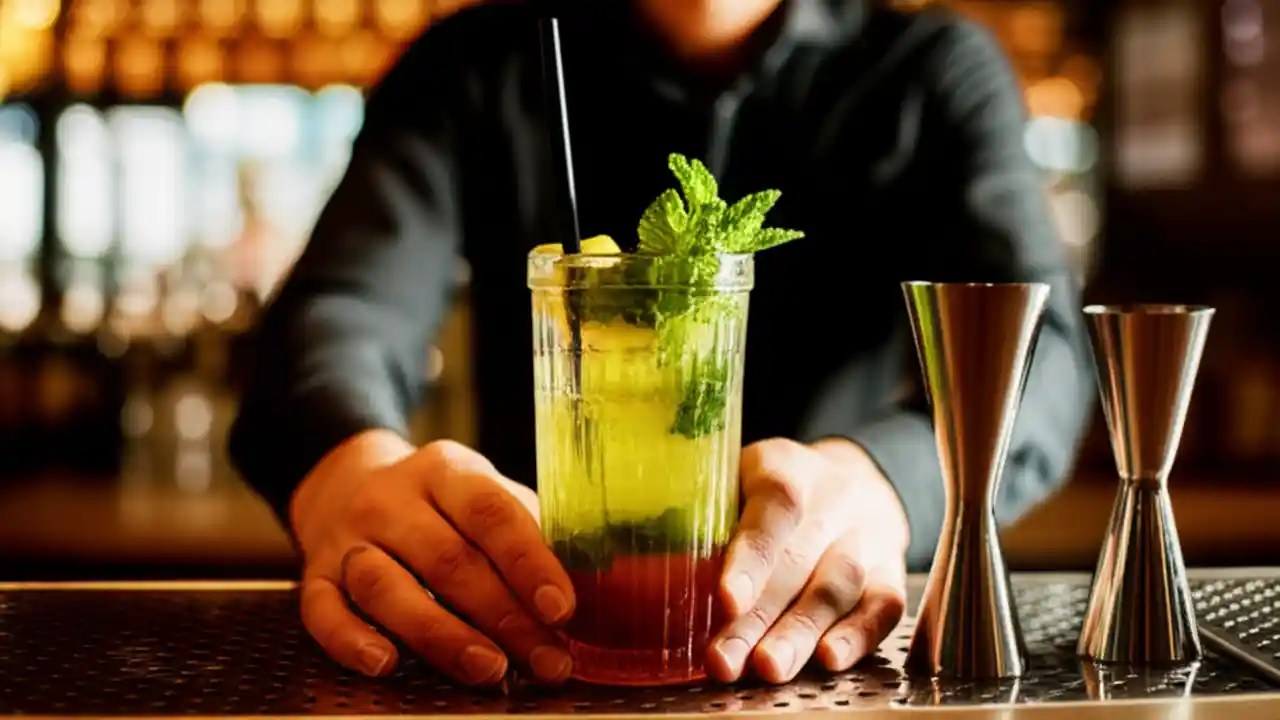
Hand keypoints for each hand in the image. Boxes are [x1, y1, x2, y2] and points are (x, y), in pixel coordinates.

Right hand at [289, 430, 575, 684]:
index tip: (562, 608)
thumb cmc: (440, 503)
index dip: (529, 562)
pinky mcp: (313, 574)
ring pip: (386, 586)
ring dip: (439, 635)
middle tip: (545, 659)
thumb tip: (600, 576)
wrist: (346, 482)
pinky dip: (351, 640)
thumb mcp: (485, 493)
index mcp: (446, 470)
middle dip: (503, 617)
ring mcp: (348, 537)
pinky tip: (386, 664)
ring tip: (488, 670)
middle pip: (447, 560)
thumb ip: (532, 529)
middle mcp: (391, 498)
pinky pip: (323, 610)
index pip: (490, 512)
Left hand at [708, 437, 908, 683]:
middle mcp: (834, 498)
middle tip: (725, 659)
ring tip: (768, 669)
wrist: (851, 478)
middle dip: (758, 619)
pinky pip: (883, 605)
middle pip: (798, 562)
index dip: (751, 557)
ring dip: (800, 634)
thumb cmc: (769, 491)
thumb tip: (637, 565)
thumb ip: (698, 516)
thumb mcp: (733, 479)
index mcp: (784, 465)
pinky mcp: (892, 570)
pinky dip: (857, 637)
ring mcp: (868, 535)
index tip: (727, 600)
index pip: (774, 509)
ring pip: (837, 587)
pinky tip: (828, 660)